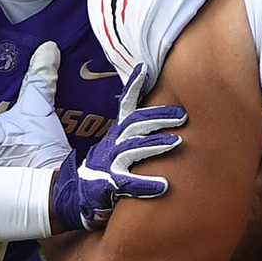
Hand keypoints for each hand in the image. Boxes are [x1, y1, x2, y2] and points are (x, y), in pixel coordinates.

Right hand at [50, 66, 186, 231]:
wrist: (79, 191)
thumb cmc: (106, 164)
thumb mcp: (116, 140)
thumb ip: (132, 124)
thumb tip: (148, 102)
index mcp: (117, 131)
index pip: (126, 104)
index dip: (133, 86)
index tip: (144, 68)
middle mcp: (113, 143)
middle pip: (135, 125)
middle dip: (159, 118)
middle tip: (182, 116)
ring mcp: (110, 162)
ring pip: (133, 149)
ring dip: (155, 145)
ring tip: (177, 142)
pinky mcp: (109, 183)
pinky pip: (128, 183)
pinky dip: (146, 184)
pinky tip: (164, 186)